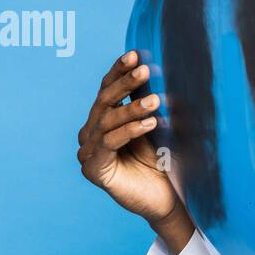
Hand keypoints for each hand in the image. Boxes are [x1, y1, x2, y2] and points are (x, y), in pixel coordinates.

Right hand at [77, 51, 192, 245]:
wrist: (166, 199)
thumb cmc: (160, 162)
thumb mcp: (153, 125)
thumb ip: (145, 101)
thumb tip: (150, 67)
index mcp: (101, 121)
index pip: (107, 90)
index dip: (118, 71)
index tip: (135, 54)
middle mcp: (90, 135)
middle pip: (104, 102)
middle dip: (125, 84)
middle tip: (145, 70)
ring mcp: (88, 152)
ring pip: (107, 121)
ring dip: (132, 108)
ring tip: (156, 101)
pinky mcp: (93, 170)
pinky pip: (109, 143)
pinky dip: (130, 131)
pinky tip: (149, 122)